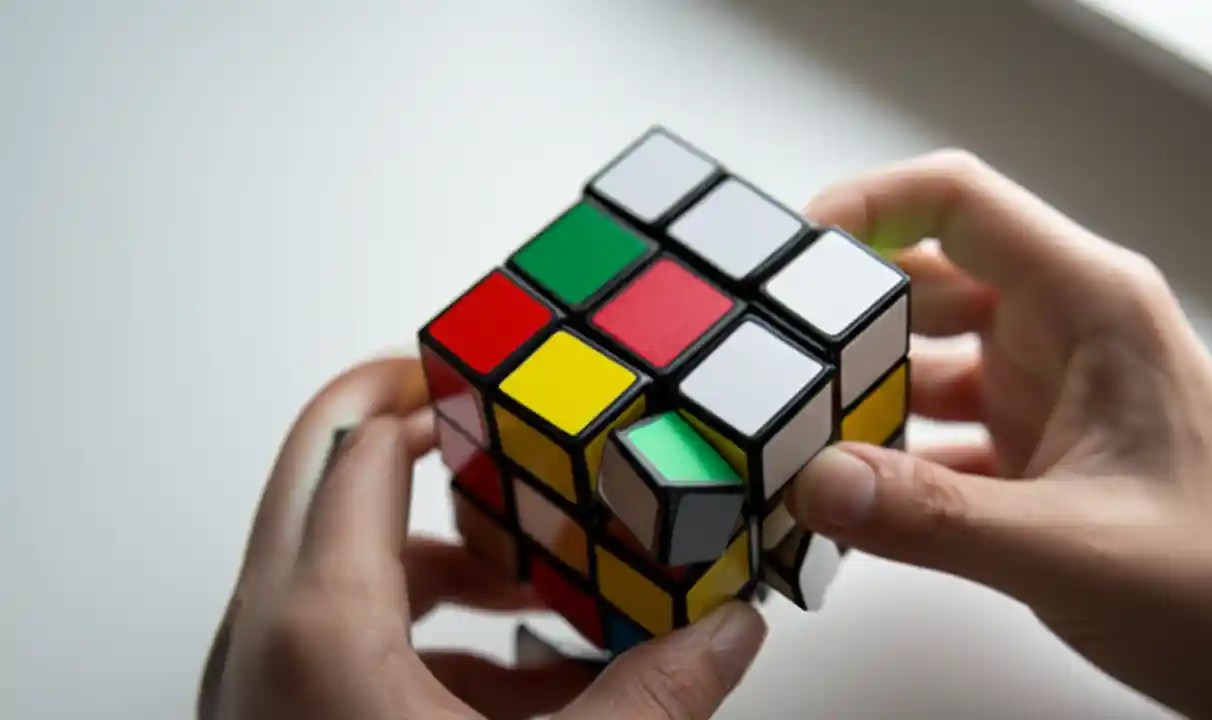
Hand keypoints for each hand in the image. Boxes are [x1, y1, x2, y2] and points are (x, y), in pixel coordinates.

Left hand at [198, 357, 765, 719]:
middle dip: (409, 444)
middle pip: (319, 480)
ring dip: (432, 558)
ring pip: (336, 568)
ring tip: (531, 581)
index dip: (423, 395)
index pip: (357, 448)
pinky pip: (344, 645)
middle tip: (488, 425)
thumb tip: (730, 632)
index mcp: (313, 627)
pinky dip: (423, 639)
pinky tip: (514, 686)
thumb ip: (654, 698)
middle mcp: (264, 642)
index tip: (481, 373)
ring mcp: (259, 689)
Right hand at [789, 151, 1211, 719]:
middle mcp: (1064, 333)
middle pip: (922, 280)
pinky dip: (884, 457)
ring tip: (793, 430)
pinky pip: (932, 430)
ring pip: (921, 357)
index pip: (961, 205)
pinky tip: (845, 494)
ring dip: (859, 392)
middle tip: (768, 358)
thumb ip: (936, 517)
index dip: (868, 207)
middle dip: (841, 315)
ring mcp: (1044, 391)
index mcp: (1091, 307)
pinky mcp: (1031, 451)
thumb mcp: (1073, 548)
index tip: (792, 252)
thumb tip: (818, 480)